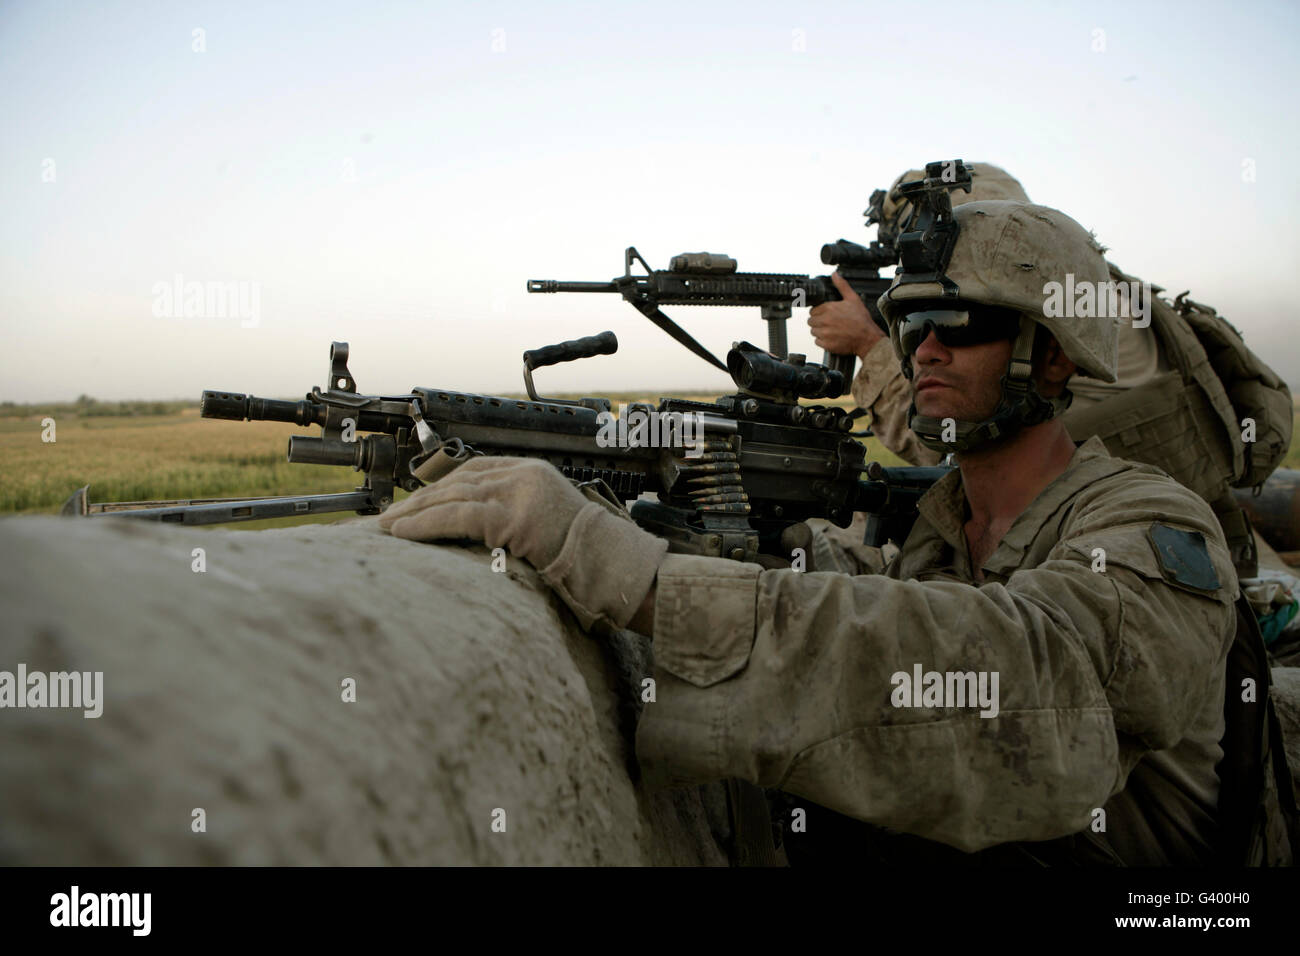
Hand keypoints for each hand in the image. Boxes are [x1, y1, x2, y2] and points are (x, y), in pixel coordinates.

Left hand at [380, 456, 668, 631]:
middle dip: (420, 499)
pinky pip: (457, 516)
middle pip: (459, 480)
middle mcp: (525, 474)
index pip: (475, 470)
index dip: (440, 485)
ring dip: (414, 512)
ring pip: (453, 495)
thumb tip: (478, 529)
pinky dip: (424, 524)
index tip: (414, 501)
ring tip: (386, 526)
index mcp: (533, 471)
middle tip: (389, 515)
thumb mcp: (549, 523)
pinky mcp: (514, 517)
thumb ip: (516, 514)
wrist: (614, 569)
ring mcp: (520, 492)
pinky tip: (402, 533)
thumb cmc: (587, 557)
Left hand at [807, 272, 884, 358]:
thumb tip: (835, 274)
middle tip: (830, 323)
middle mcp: (824, 320)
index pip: (813, 310)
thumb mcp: (853, 298)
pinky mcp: (826, 344)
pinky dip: (823, 341)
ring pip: (813, 331)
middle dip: (818, 322)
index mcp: (829, 308)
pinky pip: (817, 342)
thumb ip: (842, 285)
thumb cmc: (861, 319)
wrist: (868, 338)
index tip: (826, 315)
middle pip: (811, 321)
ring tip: (832, 330)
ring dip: (820, 331)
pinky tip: (833, 338)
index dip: (819, 312)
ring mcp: (825, 333)